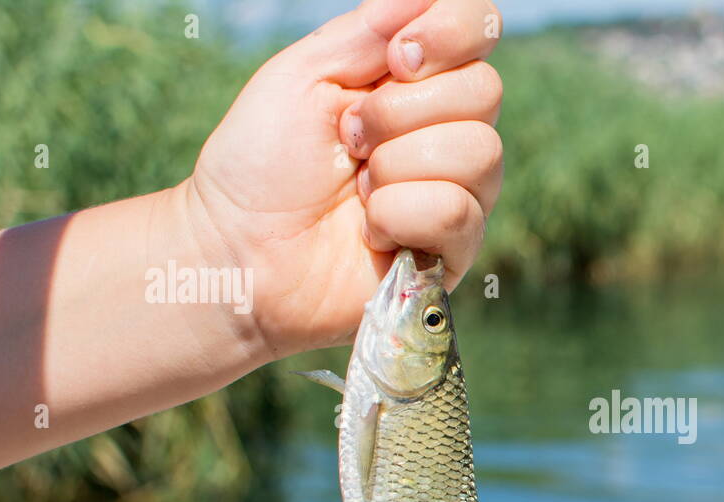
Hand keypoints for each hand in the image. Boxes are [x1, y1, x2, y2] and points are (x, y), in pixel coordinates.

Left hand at [182, 0, 502, 357]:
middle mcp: (446, 132)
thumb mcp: (303, 75)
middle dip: (401, 112)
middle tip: (349, 138)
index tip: (395, 58)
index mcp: (414, 82)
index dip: (451, 33)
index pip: (478, 29)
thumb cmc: (260, 165)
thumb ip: (368, 30)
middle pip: (485, 91)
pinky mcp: (452, 251)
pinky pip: (457, 211)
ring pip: (479, 152)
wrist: (237, 250)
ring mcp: (456, 192)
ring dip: (399, 166)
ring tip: (358, 189)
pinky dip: (400, 214)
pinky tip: (371, 229)